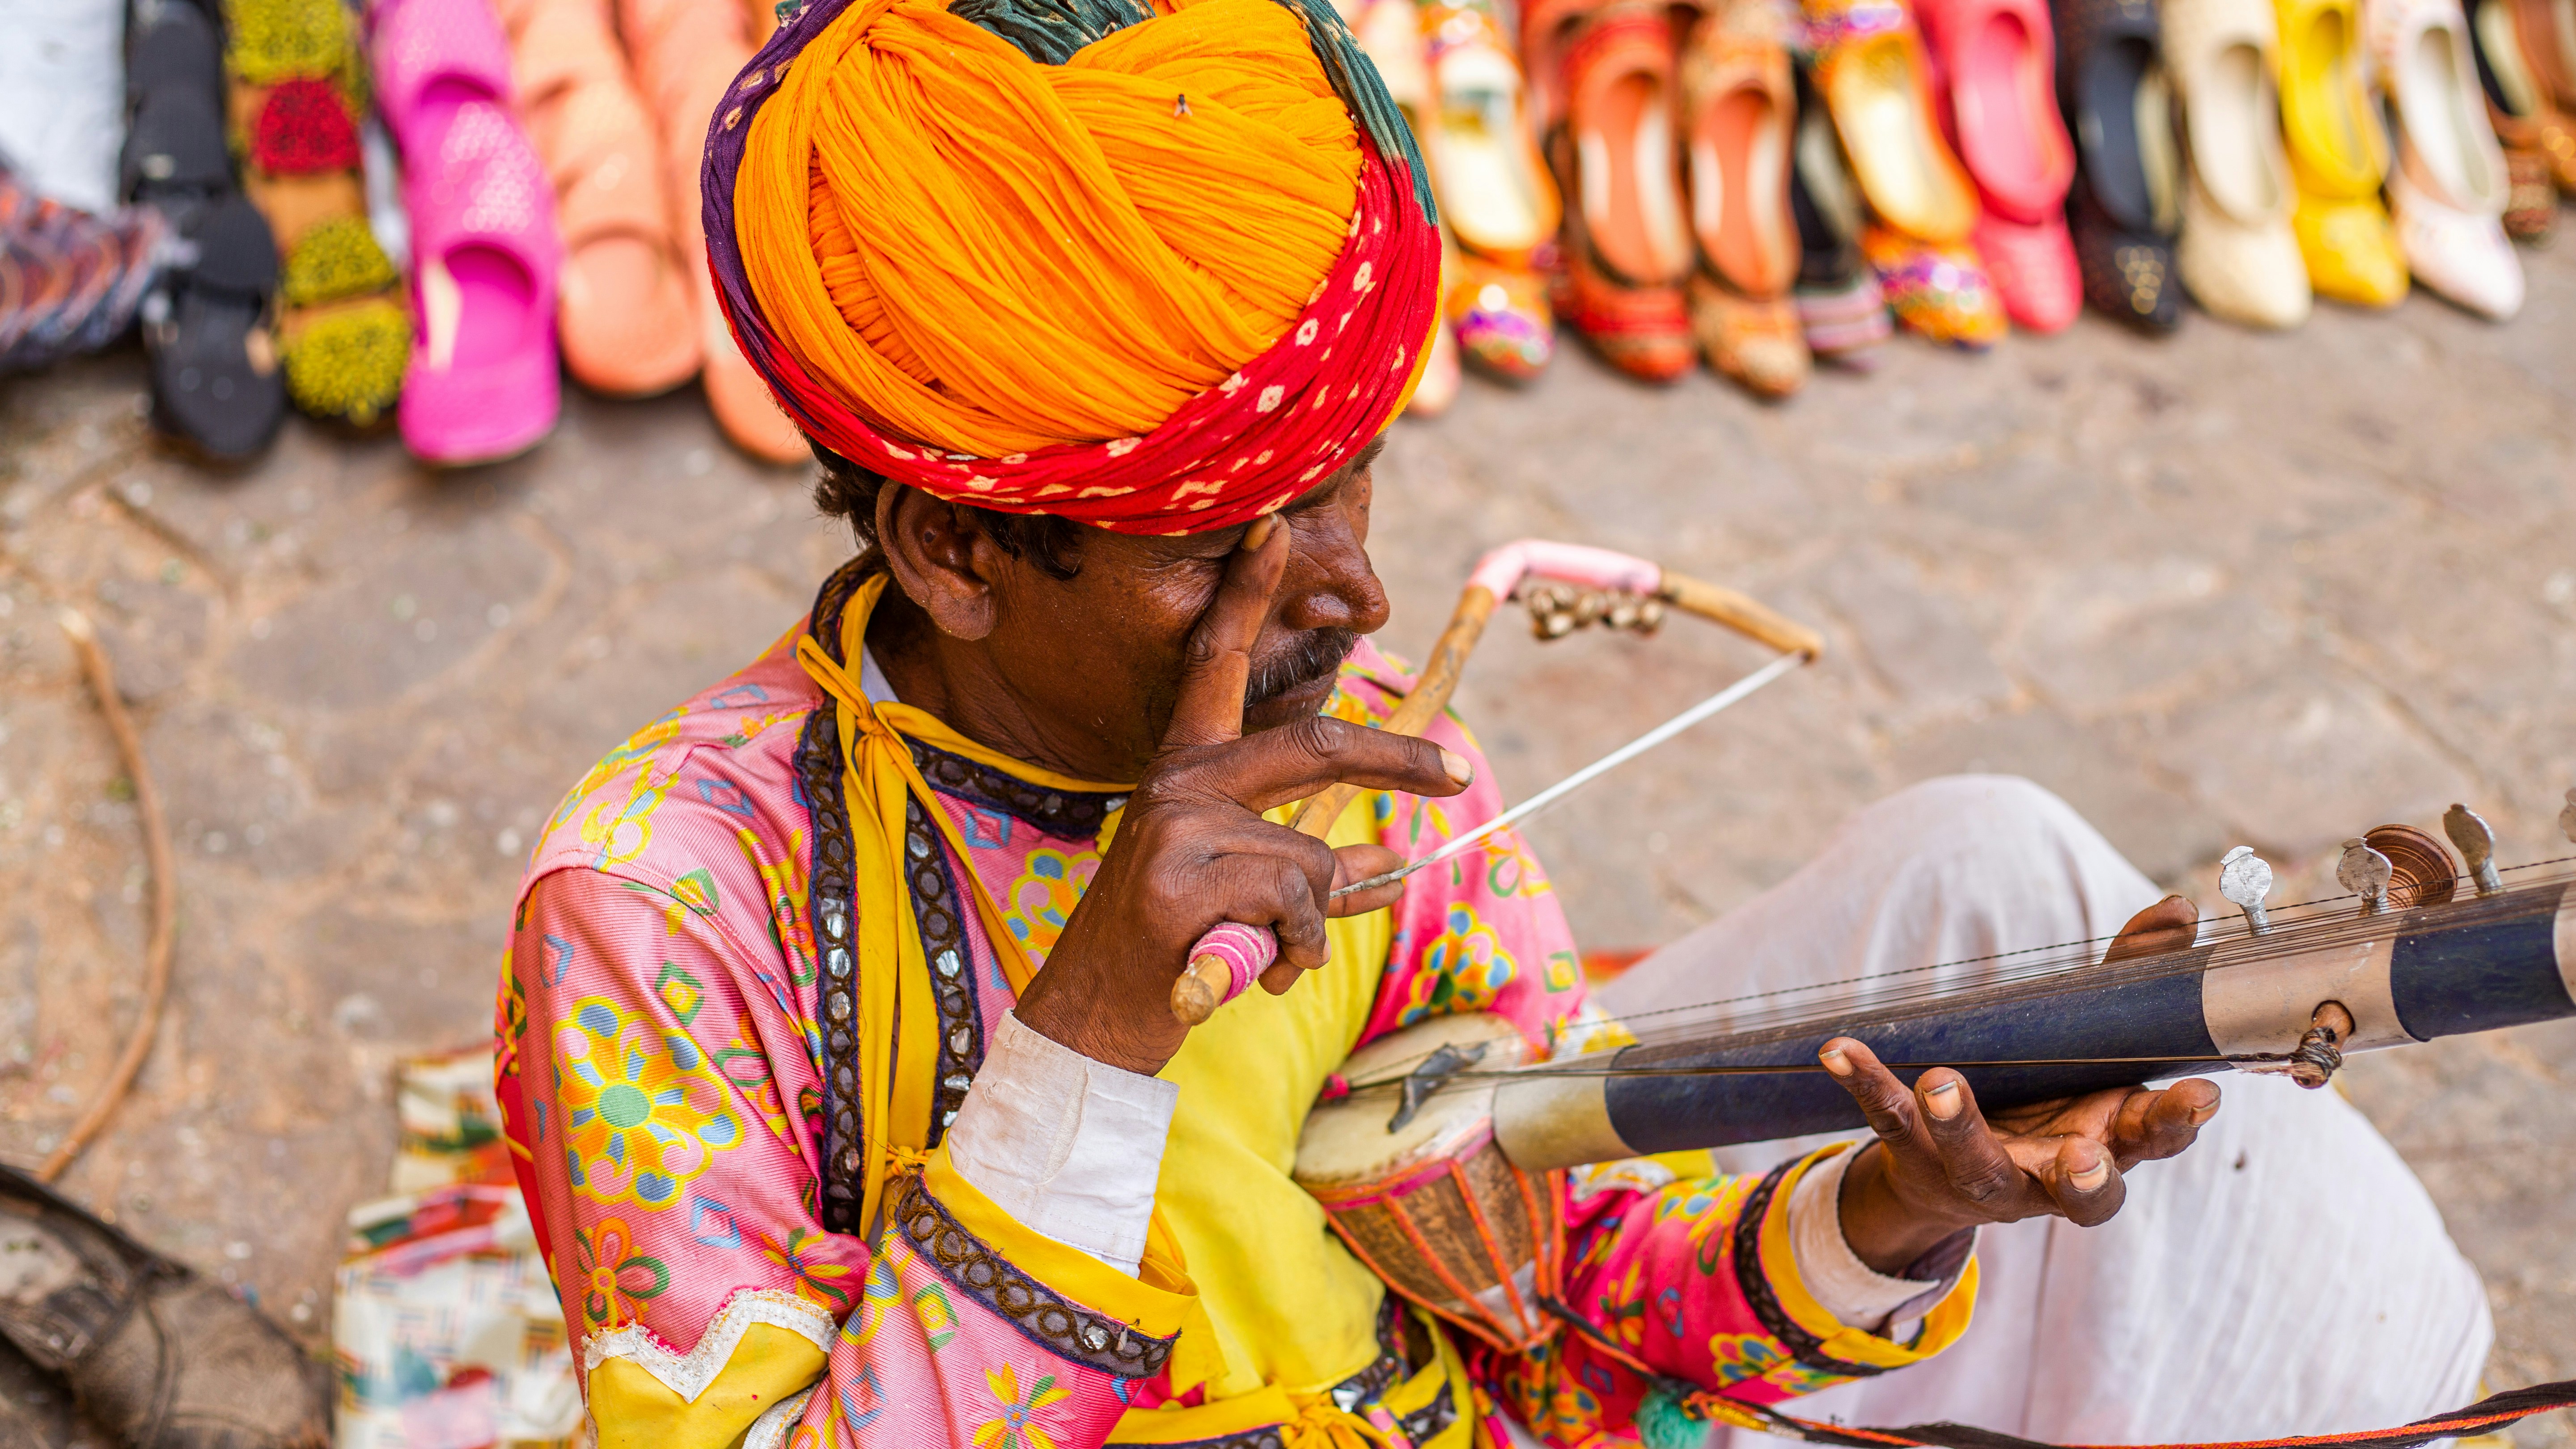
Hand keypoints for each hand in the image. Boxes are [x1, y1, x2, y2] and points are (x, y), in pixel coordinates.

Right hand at [1011, 515, 1471, 1075]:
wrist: (1090, 1026)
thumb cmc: (1172, 951)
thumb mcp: (1246, 898)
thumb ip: (1314, 871)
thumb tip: (1391, 856)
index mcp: (1186, 772)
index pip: (1218, 664)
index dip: (1246, 594)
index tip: (1276, 524)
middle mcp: (1175, 783)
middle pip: (1313, 743)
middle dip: (1396, 756)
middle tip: (1454, 770)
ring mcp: (1173, 828)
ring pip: (1309, 858)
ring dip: (1310, 924)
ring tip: (1262, 958)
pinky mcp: (1177, 881)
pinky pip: (1293, 904)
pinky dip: (1294, 951)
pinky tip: (1247, 973)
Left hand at [1826, 892, 2220, 1273]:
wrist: (1952, 1174)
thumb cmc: (2049, 1096)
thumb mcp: (2093, 1044)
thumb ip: (2131, 979)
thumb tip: (2177, 905)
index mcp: (2107, 1139)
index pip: (2152, 1139)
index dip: (2175, 1123)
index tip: (2197, 1098)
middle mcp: (2051, 1172)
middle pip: (2081, 1188)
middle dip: (2086, 1175)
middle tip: (2080, 1155)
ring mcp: (1980, 1171)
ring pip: (1974, 1163)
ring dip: (1959, 1125)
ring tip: (1939, 1084)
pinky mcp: (1915, 1153)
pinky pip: (1887, 1117)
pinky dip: (1865, 1080)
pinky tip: (1837, 1049)